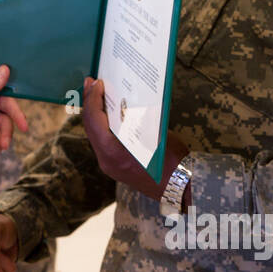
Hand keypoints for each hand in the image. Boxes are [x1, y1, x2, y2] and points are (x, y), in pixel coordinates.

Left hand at [0, 65, 28, 167]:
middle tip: (24, 128)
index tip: (24, 109)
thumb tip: (5, 69)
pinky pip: (2, 137)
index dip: (15, 101)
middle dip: (15, 120)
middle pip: (9, 109)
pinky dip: (0, 143)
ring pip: (7, 124)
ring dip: (5, 135)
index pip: (4, 90)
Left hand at [81, 76, 189, 200]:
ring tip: (95, 93)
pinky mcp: (115, 166)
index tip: (97, 83)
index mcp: (112, 152)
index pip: (94, 120)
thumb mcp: (153, 133)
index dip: (93, 99)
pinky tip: (107, 113)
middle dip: (90, 102)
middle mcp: (106, 160)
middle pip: (90, 126)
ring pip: (95, 134)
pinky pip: (103, 141)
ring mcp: (109, 165)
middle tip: (91, 83)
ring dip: (95, 113)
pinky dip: (103, 125)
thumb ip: (135, 119)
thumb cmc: (172, 160)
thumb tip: (124, 100)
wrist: (182, 188)